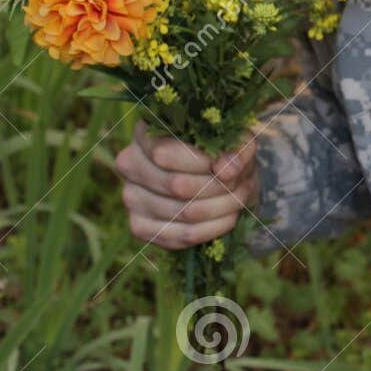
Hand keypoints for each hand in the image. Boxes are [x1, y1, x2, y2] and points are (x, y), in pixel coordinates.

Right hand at [113, 119, 259, 249]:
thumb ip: (236, 149)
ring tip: (238, 198)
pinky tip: (227, 218)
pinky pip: (179, 236)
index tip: (229, 166)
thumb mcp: (237, 140)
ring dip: (221, 208)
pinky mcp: (139, 227)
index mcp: (147, 134)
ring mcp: (131, 197)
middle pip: (176, 185)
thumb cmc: (224, 152)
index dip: (201, 162)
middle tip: (240, 185)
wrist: (219, 177)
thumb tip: (226, 169)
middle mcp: (130, 163)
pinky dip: (211, 229)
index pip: (164, 153)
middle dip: (218, 188)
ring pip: (182, 212)